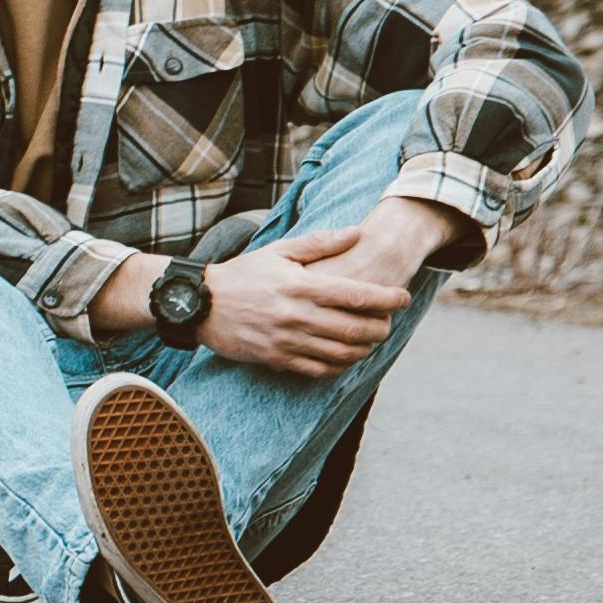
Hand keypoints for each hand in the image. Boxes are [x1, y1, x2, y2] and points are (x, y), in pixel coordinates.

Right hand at [198, 218, 420, 379]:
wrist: (199, 304)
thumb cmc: (242, 274)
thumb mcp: (278, 251)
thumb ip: (320, 243)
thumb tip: (356, 233)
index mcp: (301, 286)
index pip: (357, 295)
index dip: (387, 298)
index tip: (403, 298)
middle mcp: (298, 315)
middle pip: (357, 328)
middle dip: (381, 327)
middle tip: (387, 322)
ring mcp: (288, 340)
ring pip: (343, 353)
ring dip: (364, 349)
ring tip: (369, 340)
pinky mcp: (277, 359)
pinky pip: (320, 370)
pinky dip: (340, 366)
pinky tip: (344, 357)